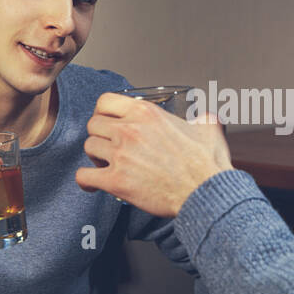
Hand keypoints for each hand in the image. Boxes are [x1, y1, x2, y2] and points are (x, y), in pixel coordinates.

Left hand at [76, 93, 232, 215]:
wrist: (205, 192)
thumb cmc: (206, 164)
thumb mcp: (209, 128)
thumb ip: (202, 117)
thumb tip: (204, 118)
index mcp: (147, 113)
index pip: (105, 101)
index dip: (103, 111)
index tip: (107, 120)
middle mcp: (130, 130)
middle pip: (94, 124)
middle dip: (100, 135)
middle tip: (109, 146)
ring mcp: (121, 155)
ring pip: (89, 147)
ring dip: (95, 156)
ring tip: (106, 164)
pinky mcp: (116, 181)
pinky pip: (84, 176)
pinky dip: (85, 181)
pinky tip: (92, 184)